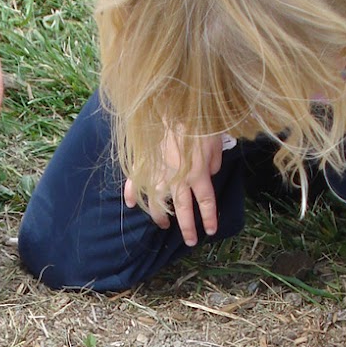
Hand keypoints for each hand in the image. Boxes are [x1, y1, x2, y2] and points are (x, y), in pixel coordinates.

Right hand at [124, 130, 223, 246]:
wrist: (172, 105)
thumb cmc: (198, 120)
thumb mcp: (215, 139)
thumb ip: (215, 160)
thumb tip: (211, 172)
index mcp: (198, 173)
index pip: (206, 202)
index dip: (209, 218)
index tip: (210, 231)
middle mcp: (179, 178)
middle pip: (183, 209)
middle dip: (187, 228)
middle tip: (190, 241)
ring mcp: (160, 172)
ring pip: (158, 202)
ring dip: (160, 216)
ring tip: (163, 225)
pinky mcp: (145, 163)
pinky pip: (135, 182)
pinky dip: (131, 194)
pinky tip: (130, 204)